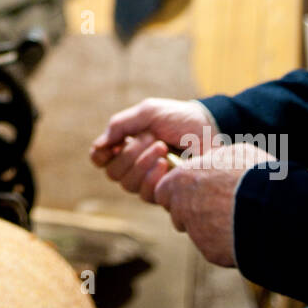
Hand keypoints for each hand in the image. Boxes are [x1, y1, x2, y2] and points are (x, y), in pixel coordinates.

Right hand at [90, 98, 215, 193]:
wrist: (209, 128)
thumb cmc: (179, 118)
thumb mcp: (148, 113)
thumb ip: (120, 125)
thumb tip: (98, 146)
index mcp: (126, 146)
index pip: (100, 159)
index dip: (101, 154)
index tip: (115, 144)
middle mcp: (134, 166)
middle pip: (113, 173)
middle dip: (130, 154)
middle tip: (153, 139)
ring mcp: (149, 180)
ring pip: (128, 184)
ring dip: (143, 164)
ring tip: (163, 148)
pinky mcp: (165, 192)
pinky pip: (146, 194)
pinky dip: (152, 177)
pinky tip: (166, 164)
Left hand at [147, 142, 277, 266]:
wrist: (270, 209)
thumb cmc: (254, 175)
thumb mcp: (234, 153)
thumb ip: (216, 159)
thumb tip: (215, 159)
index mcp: (182, 179)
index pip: (164, 189)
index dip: (178, 192)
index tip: (193, 192)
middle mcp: (182, 206)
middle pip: (177, 213)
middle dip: (192, 212)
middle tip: (216, 208)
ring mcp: (195, 231)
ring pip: (196, 231)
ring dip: (209, 228)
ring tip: (236, 220)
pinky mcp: (209, 251)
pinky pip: (215, 248)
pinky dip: (225, 243)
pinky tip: (244, 234)